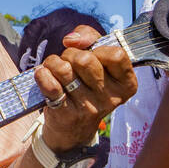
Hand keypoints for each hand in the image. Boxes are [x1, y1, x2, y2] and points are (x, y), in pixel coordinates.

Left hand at [36, 26, 136, 152]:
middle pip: (85, 60)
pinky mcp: (66, 114)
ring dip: (54, 63)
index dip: (97, 47)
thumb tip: (72, 39)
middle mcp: (110, 98)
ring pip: (64, 69)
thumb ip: (90, 38)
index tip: (89, 52)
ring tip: (54, 69)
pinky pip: (50, 85)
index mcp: (126, 84)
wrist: (72, 128)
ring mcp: (88, 108)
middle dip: (70, 54)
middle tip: (68, 63)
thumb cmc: (86, 85)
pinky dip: (42, 74)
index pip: (117, 54)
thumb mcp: (97, 61)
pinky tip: (42, 75)